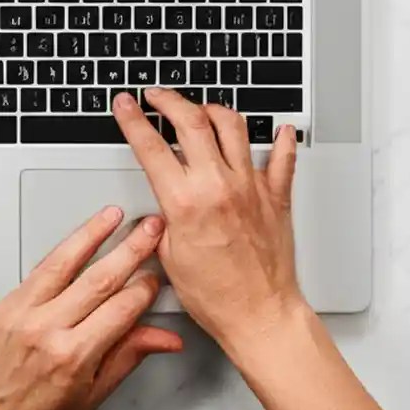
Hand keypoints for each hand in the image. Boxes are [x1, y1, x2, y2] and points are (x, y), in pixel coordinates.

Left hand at [0, 208, 180, 409]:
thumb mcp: (95, 395)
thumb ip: (130, 355)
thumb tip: (166, 337)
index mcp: (73, 356)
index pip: (123, 308)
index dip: (146, 288)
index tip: (159, 277)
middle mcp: (46, 331)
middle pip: (99, 278)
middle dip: (131, 248)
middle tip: (151, 228)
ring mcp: (22, 314)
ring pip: (64, 262)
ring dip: (92, 234)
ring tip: (113, 215)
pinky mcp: (7, 306)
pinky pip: (40, 269)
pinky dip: (63, 249)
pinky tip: (80, 236)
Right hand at [112, 88, 301, 349]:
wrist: (260, 313)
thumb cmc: (217, 297)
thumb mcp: (170, 256)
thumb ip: (165, 218)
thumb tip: (162, 201)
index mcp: (186, 202)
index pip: (151, 146)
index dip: (133, 119)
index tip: (127, 104)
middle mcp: (220, 186)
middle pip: (192, 121)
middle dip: (170, 100)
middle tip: (159, 96)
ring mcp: (251, 187)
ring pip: (234, 127)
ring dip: (215, 111)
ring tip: (204, 110)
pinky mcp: (276, 196)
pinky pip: (282, 157)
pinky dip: (281, 140)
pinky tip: (279, 130)